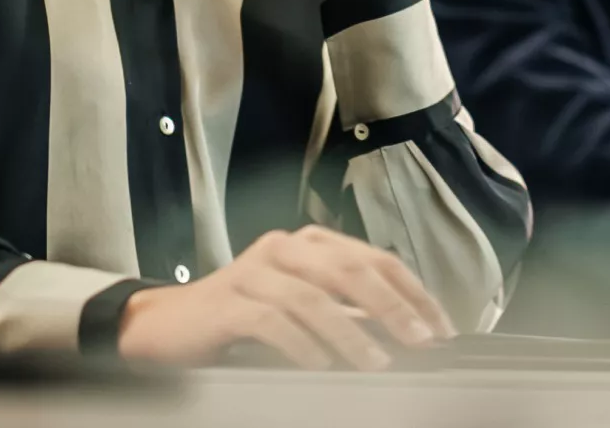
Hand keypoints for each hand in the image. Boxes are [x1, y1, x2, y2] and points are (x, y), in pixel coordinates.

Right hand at [117, 226, 453, 369]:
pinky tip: (321, 366)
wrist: (169, 326)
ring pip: (314, 297)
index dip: (411, 290)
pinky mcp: (228, 302)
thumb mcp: (301, 308)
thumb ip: (346, 312)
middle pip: (349, 269)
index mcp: (310, 243)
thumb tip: (404, 333)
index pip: (374, 258)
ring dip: (352, 333)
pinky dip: (301, 345)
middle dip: (392, 306)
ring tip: (377, 362)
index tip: (440, 326)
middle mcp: (286, 248)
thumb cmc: (243, 319)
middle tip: (421, 340)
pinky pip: (272, 321)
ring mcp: (254, 270)